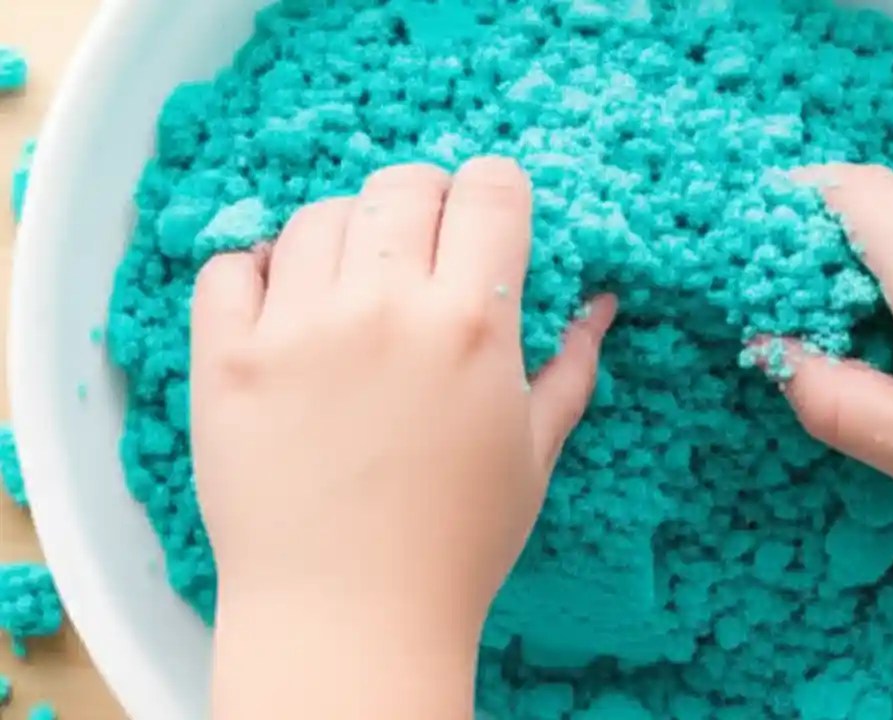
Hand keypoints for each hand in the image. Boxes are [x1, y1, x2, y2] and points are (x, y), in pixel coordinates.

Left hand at [190, 158, 614, 717]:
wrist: (349, 618)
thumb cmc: (456, 543)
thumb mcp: (534, 452)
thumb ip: (571, 366)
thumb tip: (600, 303)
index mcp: (472, 324)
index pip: (489, 188)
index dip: (493, 192)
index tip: (485, 221)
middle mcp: (385, 307)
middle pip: (402, 185)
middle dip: (423, 204)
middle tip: (421, 255)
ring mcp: (297, 328)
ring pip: (318, 216)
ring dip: (344, 237)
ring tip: (351, 289)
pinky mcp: (226, 358)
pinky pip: (231, 265)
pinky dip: (257, 271)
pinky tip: (283, 308)